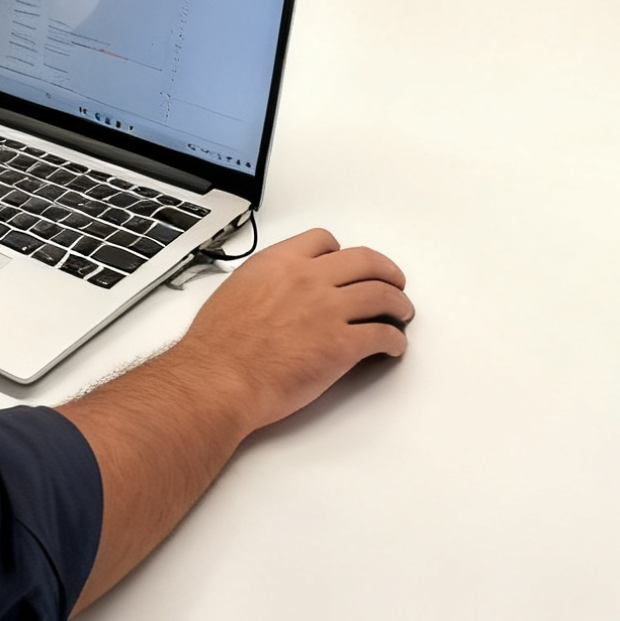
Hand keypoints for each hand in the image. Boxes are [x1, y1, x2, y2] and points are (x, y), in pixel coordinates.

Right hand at [173, 228, 413, 433]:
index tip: (349, 263)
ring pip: (382, 295)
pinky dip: (394, 340)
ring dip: (399, 304)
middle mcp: (308, 279)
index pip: (324, 241)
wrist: (218, 379)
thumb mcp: (236, 292)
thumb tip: (275, 293)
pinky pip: (382, 335)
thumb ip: (264, 283)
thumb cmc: (217, 347)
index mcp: (279, 263)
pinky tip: (393, 345)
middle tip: (394, 281)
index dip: (342, 252)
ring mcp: (328, 311)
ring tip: (402, 313)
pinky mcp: (342, 345)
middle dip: (386, 271)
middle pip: (365, 262)